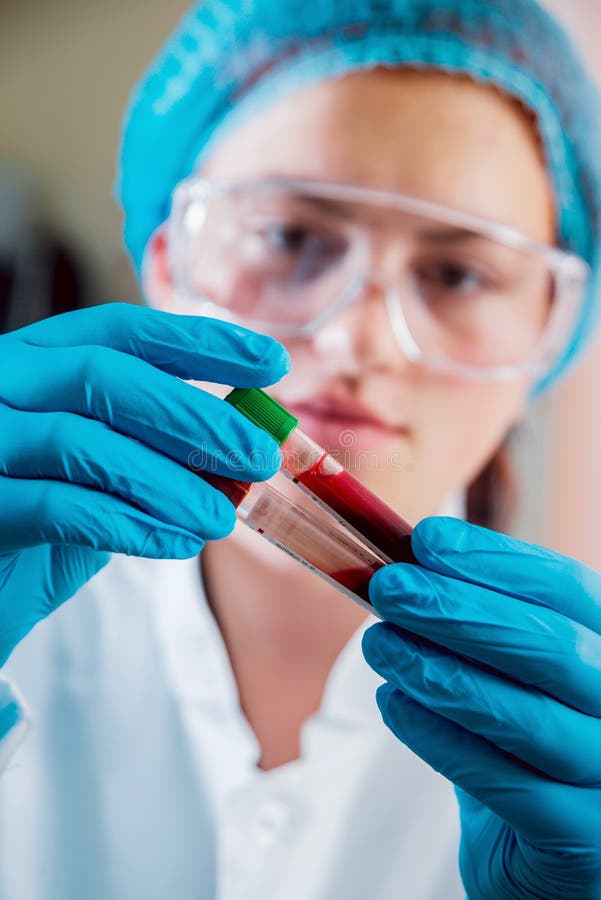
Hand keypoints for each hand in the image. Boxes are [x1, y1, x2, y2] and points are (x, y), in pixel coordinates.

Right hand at [0, 303, 287, 665]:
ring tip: (221, 518)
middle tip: (259, 457)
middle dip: (194, 416)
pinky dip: (128, 526)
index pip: (122, 331)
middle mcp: (1, 384)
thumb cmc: (43, 523)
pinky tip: (176, 545)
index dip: (200, 341)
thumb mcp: (105, 472)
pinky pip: (57, 508)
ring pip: (82, 443)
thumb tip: (243, 443)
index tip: (272, 363)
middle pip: (104, 375)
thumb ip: (156, 448)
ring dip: (168, 482)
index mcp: (37, 361)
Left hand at [362, 517, 600, 898]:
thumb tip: (400, 563)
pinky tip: (393, 703)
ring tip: (380, 644)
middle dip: (461, 610)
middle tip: (389, 587)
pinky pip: (506, 785)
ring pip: (527, 717)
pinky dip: (441, 738)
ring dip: (440, 671)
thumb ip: (473, 625)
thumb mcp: (510, 674)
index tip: (426, 539)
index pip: (567, 590)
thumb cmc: (522, 748)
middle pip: (552, 648)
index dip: (496, 561)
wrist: (544, 857)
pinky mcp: (585, 841)